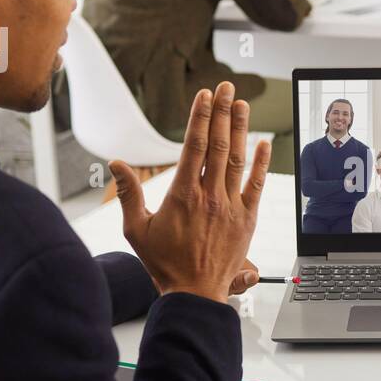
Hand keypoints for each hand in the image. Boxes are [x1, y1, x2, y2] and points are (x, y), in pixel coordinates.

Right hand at [111, 82, 270, 303]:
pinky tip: (264, 143)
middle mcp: (209, 196)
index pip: (194, 145)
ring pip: (238, 159)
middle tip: (226, 87)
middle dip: (222, 112)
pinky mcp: (247, 218)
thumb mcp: (136, 229)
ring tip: (241, 104)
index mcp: (182, 194)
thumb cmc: (164, 263)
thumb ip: (128, 194)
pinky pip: (257, 185)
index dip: (200, 117)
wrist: (194, 292)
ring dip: (240, 129)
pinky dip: (262, 163)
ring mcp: (230, 206)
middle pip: (218, 144)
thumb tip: (115, 164)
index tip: (204, 96)